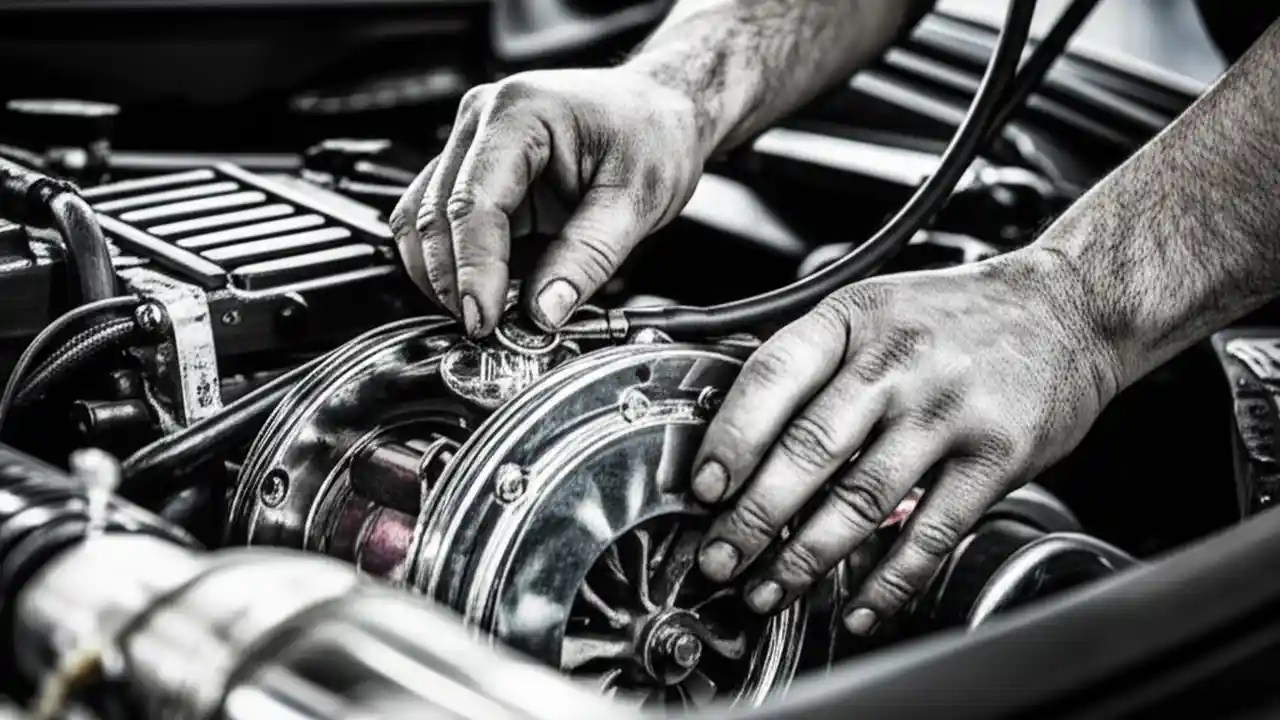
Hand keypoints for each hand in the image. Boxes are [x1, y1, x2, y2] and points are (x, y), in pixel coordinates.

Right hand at [390, 67, 704, 335]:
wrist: (656, 113)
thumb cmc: (652, 136)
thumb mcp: (638, 198)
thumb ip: (589, 256)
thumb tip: (545, 311)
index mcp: (519, 113)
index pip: (473, 203)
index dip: (474, 270)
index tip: (484, 319)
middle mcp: (482, 122)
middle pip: (434, 215)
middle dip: (453, 282)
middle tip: (487, 330)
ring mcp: (471, 146)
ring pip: (421, 222)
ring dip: (444, 276)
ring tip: (487, 315)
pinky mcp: (474, 174)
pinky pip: (440, 225)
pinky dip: (454, 265)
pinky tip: (487, 291)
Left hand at [689, 247, 1121, 634]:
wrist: (1067, 308)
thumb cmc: (956, 315)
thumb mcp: (873, 307)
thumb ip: (810, 358)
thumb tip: (731, 428)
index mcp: (854, 320)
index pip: (773, 376)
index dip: (731, 438)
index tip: (704, 489)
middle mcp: (898, 362)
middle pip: (809, 448)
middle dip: (753, 517)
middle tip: (719, 559)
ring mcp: (948, 411)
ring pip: (861, 499)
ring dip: (806, 557)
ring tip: (770, 589)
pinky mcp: (995, 457)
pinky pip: (930, 531)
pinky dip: (890, 580)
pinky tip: (859, 605)